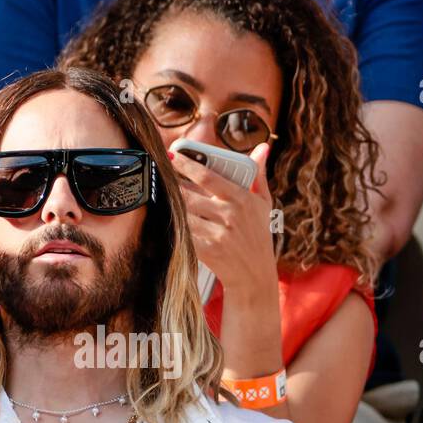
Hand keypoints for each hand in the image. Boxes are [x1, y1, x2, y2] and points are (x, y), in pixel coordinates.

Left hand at [170, 140, 278, 302]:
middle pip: (189, 195)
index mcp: (242, 199)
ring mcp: (218, 234)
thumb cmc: (257, 234)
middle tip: (159, 175)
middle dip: (171, 184)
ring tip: (160, 194)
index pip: (208, 177)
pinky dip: (174, 225)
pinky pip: (184, 234)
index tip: (172, 155)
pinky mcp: (208, 251)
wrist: (255, 274)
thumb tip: (263, 148)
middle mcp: (230, 215)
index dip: (187, 164)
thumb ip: (258, 175)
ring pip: (184, 214)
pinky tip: (167, 218)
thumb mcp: (263, 204)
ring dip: (171, 205)